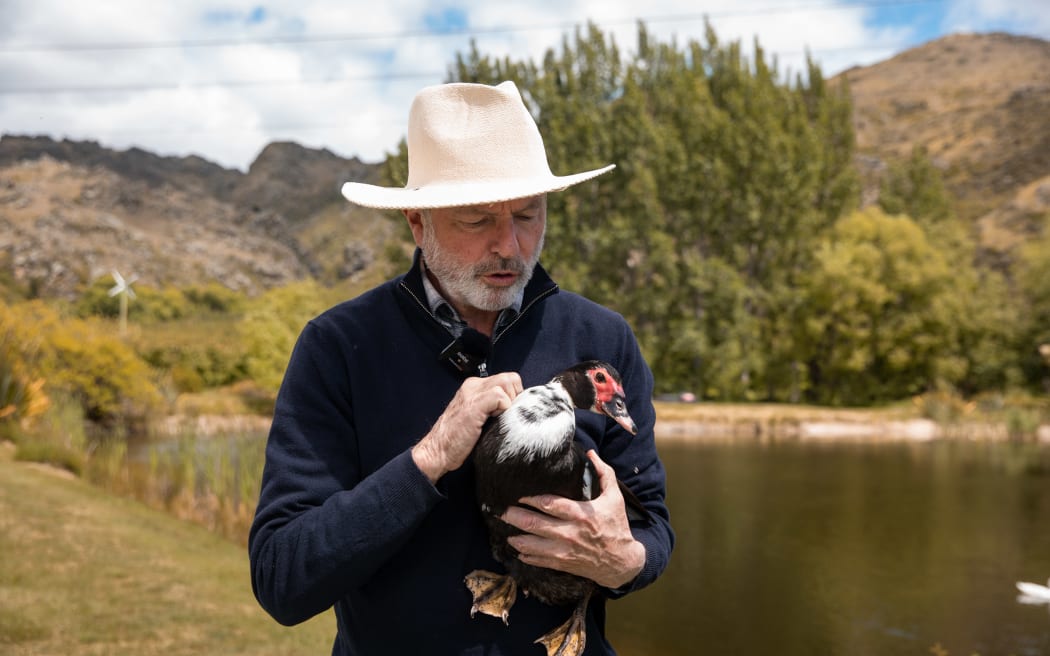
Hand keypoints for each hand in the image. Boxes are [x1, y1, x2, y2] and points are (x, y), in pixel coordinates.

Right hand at [412, 372, 522, 483]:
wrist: (437, 452)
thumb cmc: (457, 440)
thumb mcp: (478, 417)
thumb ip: (492, 407)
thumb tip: (515, 408)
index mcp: (474, 387)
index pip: (507, 379)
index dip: (514, 396)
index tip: (508, 412)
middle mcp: (473, 386)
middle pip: (510, 378)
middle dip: (515, 397)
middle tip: (507, 415)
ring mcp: (472, 394)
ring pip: (507, 382)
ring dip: (510, 401)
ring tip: (499, 417)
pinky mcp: (473, 405)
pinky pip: (499, 395)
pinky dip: (503, 408)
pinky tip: (493, 420)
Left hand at [502, 450, 645, 589]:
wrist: (622, 562)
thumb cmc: (617, 526)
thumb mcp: (614, 497)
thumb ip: (604, 473)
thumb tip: (590, 453)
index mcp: (581, 514)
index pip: (550, 504)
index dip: (531, 499)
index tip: (519, 494)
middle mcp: (570, 532)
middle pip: (535, 524)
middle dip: (515, 517)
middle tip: (502, 511)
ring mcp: (565, 550)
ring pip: (532, 545)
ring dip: (516, 538)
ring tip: (505, 530)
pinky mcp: (563, 564)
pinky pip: (539, 561)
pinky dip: (526, 555)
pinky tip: (518, 549)